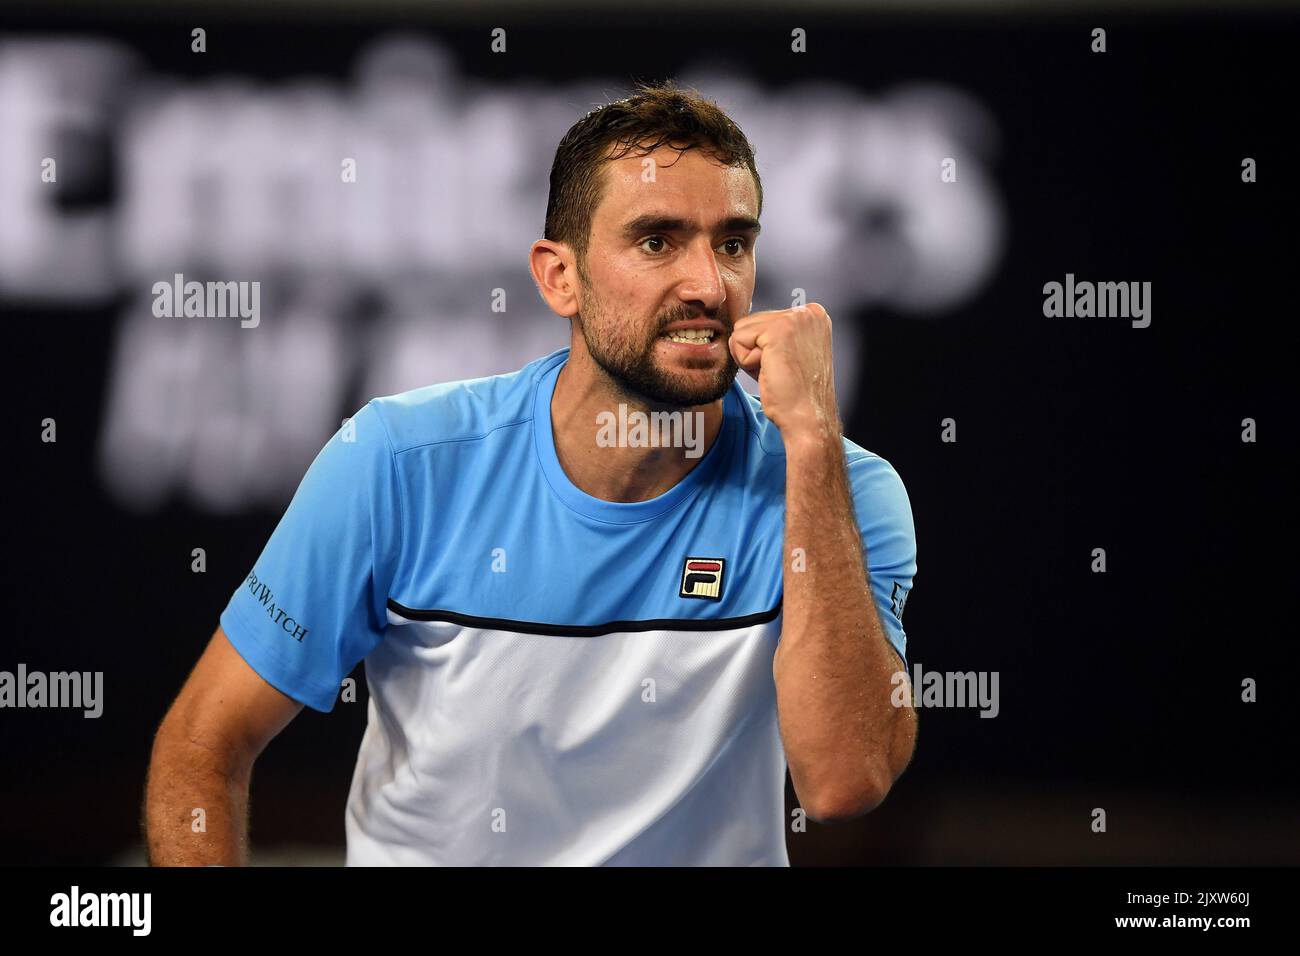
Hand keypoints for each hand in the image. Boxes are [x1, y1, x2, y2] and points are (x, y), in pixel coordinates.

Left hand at [728, 303, 841, 443]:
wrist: (808, 419)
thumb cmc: (796, 394)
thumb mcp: (787, 353)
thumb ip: (771, 335)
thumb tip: (740, 328)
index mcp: (813, 315)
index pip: (763, 320)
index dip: (764, 349)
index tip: (787, 366)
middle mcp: (808, 312)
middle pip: (750, 322)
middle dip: (756, 351)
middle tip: (780, 372)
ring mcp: (795, 319)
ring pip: (741, 330)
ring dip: (750, 357)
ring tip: (776, 372)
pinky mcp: (778, 330)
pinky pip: (738, 340)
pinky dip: (746, 362)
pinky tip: (770, 372)